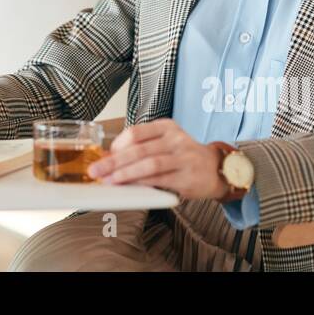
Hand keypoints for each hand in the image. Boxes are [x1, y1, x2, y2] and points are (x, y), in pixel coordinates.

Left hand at [86, 119, 228, 200]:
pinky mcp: (188, 176)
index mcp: (166, 127)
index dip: (117, 145)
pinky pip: (160, 179)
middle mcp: (175, 139)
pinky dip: (142, 184)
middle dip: (114, 161)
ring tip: (110, 181)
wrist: (217, 169)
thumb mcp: (165, 143)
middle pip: (138, 149)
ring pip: (149, 164)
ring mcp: (183, 157)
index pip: (136, 132)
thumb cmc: (184, 157)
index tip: (104, 156)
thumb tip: (110, 158)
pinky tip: (130, 187)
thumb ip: (142, 148)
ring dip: (126, 174)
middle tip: (96, 171)